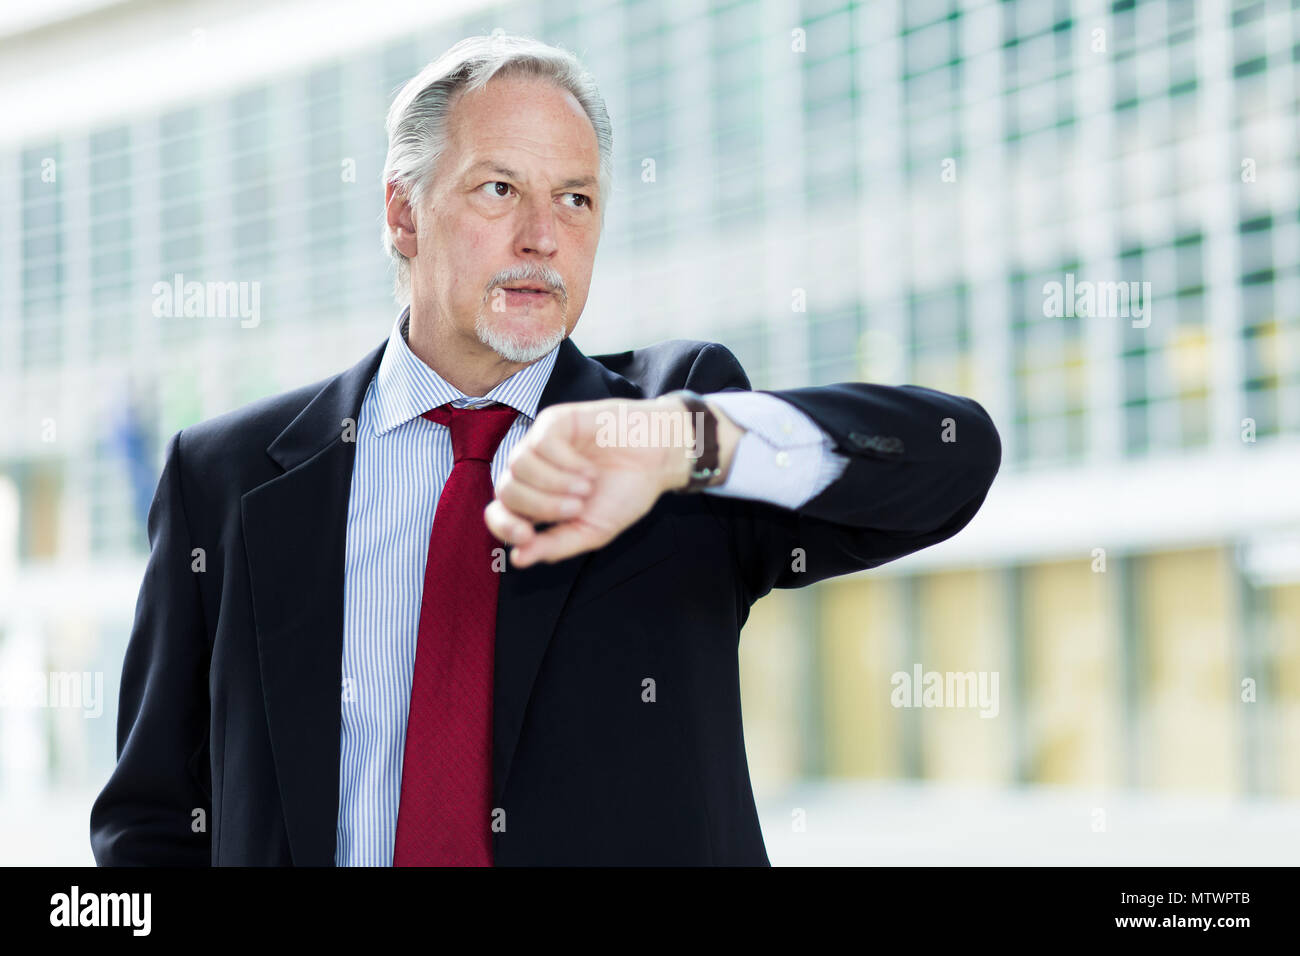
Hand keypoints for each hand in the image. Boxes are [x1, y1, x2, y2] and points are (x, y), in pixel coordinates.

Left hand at [483, 396, 738, 566]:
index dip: (503, 526)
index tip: (527, 535)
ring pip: (518, 465)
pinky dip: (565, 461)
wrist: (658, 458)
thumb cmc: (626, 492)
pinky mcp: (555, 421)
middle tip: (579, 506)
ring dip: (555, 483)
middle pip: (507, 490)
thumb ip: (555, 546)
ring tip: (587, 486)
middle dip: (541, 505)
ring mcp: (542, 444)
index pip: (498, 512)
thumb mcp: (593, 531)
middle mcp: (534, 472)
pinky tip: (588, 466)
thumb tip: (518, 559)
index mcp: (538, 501)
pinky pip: (540, 443)